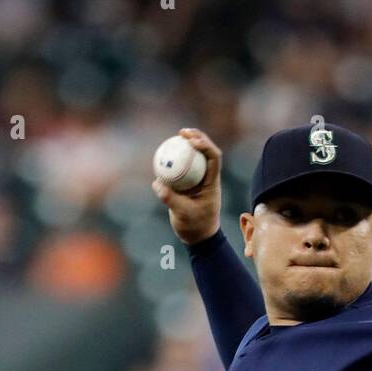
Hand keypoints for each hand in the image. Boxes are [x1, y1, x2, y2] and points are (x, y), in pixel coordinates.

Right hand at [151, 128, 221, 245]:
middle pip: (206, 151)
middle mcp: (207, 177)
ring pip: (195, 156)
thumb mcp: (183, 214)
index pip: (214, 158)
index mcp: (212, 182)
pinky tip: (166, 151)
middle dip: (197, 137)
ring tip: (177, 135)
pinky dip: (177, 157)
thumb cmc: (195, 227)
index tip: (192, 141)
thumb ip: (171, 199)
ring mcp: (199, 179)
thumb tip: (157, 184)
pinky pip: (183, 166)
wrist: (197, 237)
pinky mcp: (189, 183)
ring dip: (188, 144)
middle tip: (182, 132)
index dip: (205, 145)